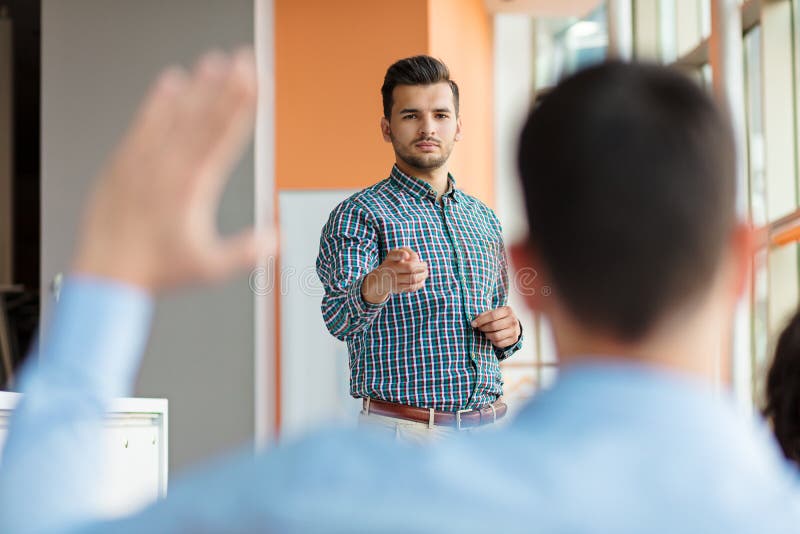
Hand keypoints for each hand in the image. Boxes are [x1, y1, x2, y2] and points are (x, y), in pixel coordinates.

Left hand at [72, 49, 271, 292]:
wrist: (107, 273)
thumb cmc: (156, 269)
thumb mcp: (209, 267)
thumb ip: (245, 251)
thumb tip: (275, 239)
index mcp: (192, 187)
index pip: (223, 136)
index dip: (241, 106)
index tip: (254, 82)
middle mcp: (168, 167)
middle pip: (203, 117)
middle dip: (226, 86)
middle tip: (242, 60)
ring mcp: (145, 161)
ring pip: (175, 115)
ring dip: (197, 87)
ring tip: (213, 63)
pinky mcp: (126, 162)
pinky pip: (144, 123)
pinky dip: (158, 101)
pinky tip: (170, 82)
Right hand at [361, 247, 428, 303]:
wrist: (379, 280)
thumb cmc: (391, 264)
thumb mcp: (393, 255)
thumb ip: (404, 251)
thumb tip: (411, 257)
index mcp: (390, 259)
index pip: (395, 255)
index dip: (401, 255)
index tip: (406, 256)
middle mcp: (391, 269)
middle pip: (409, 268)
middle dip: (421, 266)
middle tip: (425, 265)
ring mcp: (394, 280)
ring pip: (412, 278)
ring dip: (422, 275)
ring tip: (425, 273)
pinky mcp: (397, 289)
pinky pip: (411, 287)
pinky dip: (419, 284)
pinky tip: (422, 280)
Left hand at [471, 306, 520, 348]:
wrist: (513, 325)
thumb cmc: (500, 317)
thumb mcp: (494, 312)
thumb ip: (485, 315)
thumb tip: (474, 322)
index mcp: (507, 310)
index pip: (492, 315)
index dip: (481, 320)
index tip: (473, 324)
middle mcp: (513, 320)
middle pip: (493, 326)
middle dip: (483, 328)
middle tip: (480, 328)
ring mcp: (514, 331)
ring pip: (496, 336)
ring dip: (487, 335)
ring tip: (486, 333)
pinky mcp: (514, 340)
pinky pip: (499, 343)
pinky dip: (493, 341)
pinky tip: (492, 337)